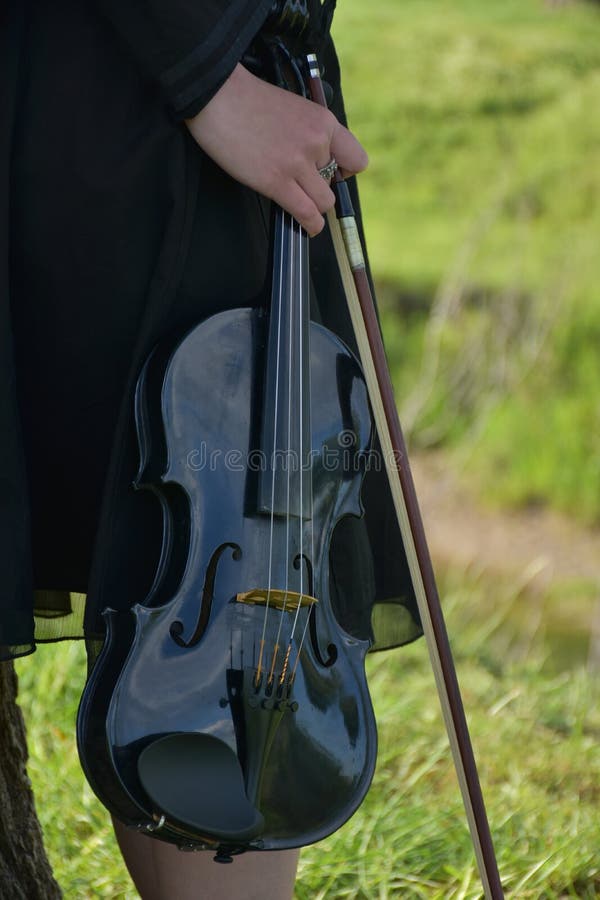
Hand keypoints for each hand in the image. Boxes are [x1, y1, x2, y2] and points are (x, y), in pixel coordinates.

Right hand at [185, 64, 367, 235]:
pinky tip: (308, 227)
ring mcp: (297, 163)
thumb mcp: (294, 108)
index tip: (331, 175)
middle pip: (335, 185)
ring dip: (313, 207)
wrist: (218, 94)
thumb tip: (317, 161)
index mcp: (323, 122)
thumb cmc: (248, 101)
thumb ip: (310, 133)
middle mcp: (316, 143)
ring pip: (323, 203)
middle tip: (301, 186)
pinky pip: (306, 213)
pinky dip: (310, 225)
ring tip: (299, 203)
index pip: (356, 160)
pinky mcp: (277, 181)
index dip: (344, 173)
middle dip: (320, 189)